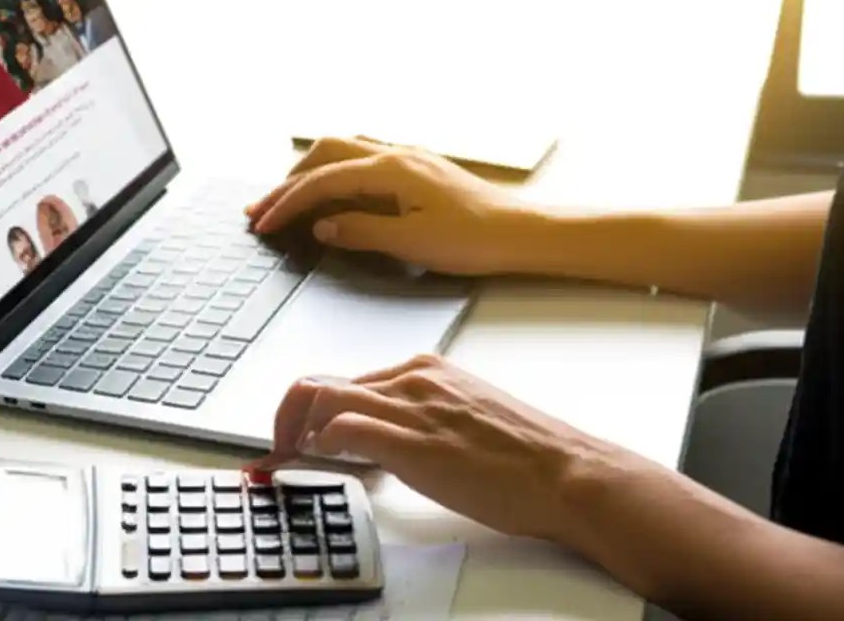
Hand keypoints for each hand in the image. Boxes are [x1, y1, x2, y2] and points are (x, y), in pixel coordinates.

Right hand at [245, 136, 533, 275]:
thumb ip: (361, 231)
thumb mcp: (411, 243)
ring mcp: (406, 158)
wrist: (521, 231)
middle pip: (323, 154)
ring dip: (308, 172)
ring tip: (286, 198)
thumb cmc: (474, 238)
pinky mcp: (416, 170)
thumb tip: (323, 226)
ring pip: (342, 151)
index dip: (287, 204)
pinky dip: (333, 171)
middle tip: (262, 210)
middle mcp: (395, 154)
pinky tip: (331, 190)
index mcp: (390, 169)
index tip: (263, 225)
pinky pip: (361, 159)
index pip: (321, 182)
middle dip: (287, 182)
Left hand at [248, 354, 623, 542]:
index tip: (296, 434)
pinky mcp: (412, 439)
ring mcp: (411, 405)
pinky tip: (316, 461)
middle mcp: (413, 377)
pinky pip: (343, 428)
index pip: (347, 379)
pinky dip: (317, 444)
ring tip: (284, 460)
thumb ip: (420, 421)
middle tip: (277, 450)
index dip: (312, 409)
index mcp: (425, 370)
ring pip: (322, 397)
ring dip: (291, 431)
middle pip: (322, 382)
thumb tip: (381, 443)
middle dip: (288, 417)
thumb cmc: (526, 456)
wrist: (566, 473)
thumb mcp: (463, 422)